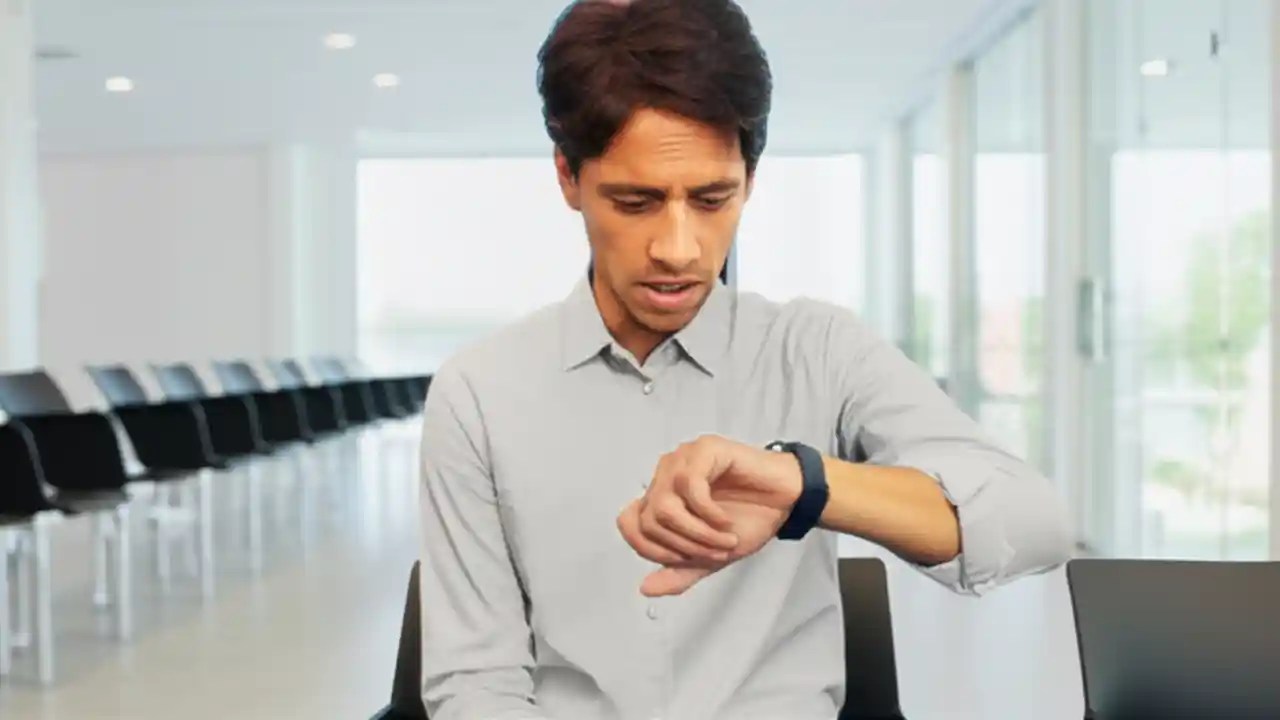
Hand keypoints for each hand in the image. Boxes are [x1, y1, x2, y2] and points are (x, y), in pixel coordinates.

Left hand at [617, 435, 802, 596]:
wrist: (785, 502)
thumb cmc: (749, 519)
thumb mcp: (709, 557)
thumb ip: (679, 573)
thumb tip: (645, 589)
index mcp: (661, 496)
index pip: (629, 524)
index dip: (655, 549)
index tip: (691, 558)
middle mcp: (665, 475)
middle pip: (648, 520)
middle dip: (684, 546)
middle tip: (716, 551)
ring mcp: (683, 459)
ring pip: (665, 505)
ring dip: (698, 533)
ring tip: (725, 540)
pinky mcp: (704, 449)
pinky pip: (690, 486)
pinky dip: (708, 513)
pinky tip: (725, 521)